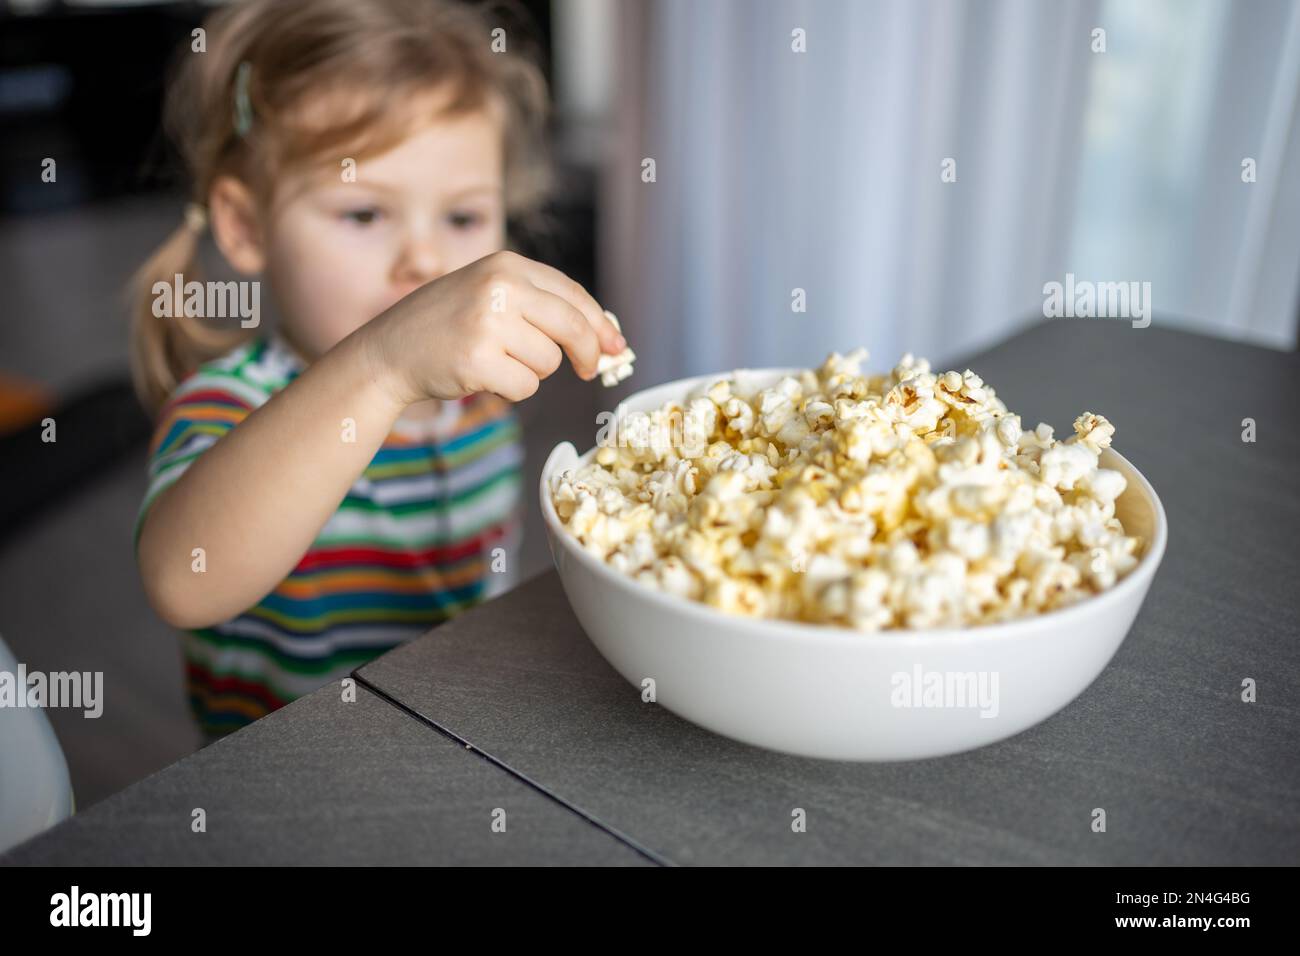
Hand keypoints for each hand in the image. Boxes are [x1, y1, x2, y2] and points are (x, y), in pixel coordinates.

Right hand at [364, 250, 626, 404]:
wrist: (390, 349)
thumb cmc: (448, 324)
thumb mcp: (491, 293)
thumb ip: (542, 306)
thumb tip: (606, 339)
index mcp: (507, 265)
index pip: (573, 295)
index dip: (600, 324)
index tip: (615, 346)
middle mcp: (500, 287)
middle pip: (573, 328)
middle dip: (586, 353)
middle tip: (588, 370)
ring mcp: (489, 323)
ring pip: (548, 362)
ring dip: (531, 371)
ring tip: (496, 360)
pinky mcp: (478, 360)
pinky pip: (526, 387)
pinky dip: (512, 390)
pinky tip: (483, 376)